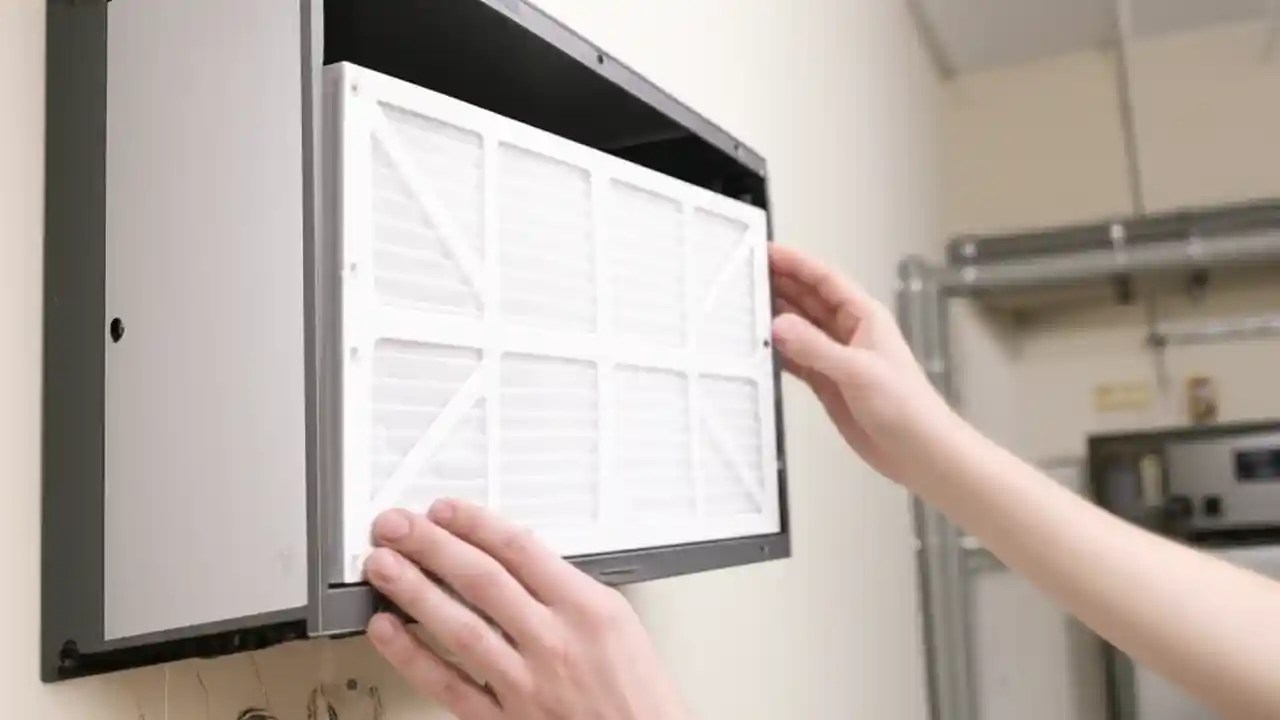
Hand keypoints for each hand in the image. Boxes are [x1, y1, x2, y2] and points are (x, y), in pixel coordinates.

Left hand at [363, 500, 689, 719]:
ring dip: (414, 592)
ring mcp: (526, 684)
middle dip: (432, 547)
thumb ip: (567, 587)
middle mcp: (553, 642)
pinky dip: (414, 657)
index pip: (519, 551)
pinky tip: (388, 631)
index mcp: (586, 609)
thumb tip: (519, 555)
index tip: (443, 509)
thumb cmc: (639, 691)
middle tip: (396, 525)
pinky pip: (450, 686)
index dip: (474, 524)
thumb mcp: (619, 620)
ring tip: (383, 565)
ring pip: (460, 628)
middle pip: (482, 581)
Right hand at [769, 244, 956, 484]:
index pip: (824, 280)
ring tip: (745, 305)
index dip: (796, 263)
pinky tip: (760, 347)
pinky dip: (778, 352)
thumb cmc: (906, 405)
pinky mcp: (828, 383)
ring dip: (776, 317)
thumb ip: (815, 347)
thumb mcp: (858, 370)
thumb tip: (778, 324)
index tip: (768, 253)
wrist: (919, 450)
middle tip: (748, 275)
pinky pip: (796, 359)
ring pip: (800, 328)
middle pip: (809, 299)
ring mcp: (837, 358)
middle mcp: (849, 332)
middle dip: (780, 284)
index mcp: (864, 316)